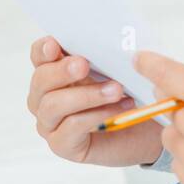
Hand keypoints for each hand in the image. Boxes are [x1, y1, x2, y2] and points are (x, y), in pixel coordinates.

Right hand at [27, 36, 162, 166]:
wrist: (144, 129)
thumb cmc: (126, 94)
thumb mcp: (117, 69)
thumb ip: (104, 55)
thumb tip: (108, 39)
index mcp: (55, 72)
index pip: (39, 55)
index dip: (43, 49)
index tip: (55, 45)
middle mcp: (45, 97)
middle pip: (40, 80)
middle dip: (62, 71)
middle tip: (84, 65)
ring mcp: (50, 123)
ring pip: (53, 105)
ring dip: (86, 95)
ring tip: (116, 90)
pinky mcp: (62, 144)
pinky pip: (71, 127)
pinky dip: (96, 115)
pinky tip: (119, 109)